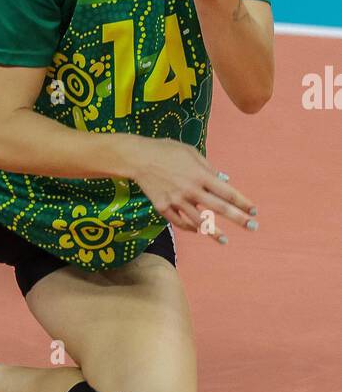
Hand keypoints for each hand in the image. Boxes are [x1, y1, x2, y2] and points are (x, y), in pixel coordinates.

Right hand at [125, 135, 255, 239]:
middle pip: (219, 208)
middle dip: (238, 219)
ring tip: (225, 240)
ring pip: (199, 221)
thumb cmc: (167, 151)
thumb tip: (224, 181)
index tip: (253, 210)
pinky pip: (179, 222)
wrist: (138, 158)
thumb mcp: (191, 152)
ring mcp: (176, 200)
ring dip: (213, 231)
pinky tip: (197, 230)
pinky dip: (189, 227)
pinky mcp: (163, 207)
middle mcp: (191, 190)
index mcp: (200, 175)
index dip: (242, 202)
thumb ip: (209, 168)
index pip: (227, 192)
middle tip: (253, 227)